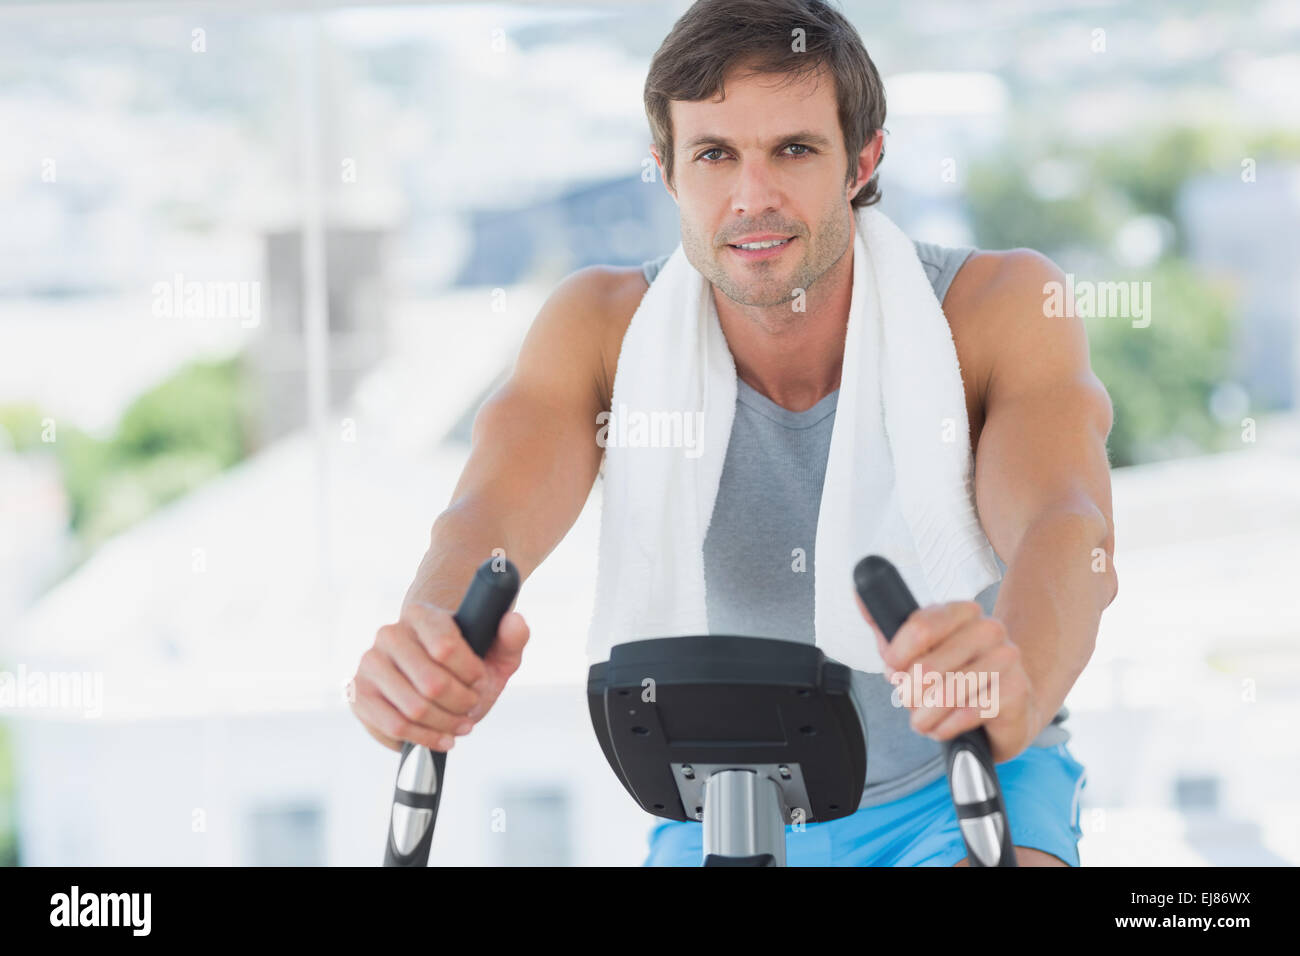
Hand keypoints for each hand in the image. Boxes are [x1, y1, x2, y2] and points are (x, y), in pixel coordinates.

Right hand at [350, 602, 529, 751]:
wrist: (430, 671)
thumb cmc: (466, 662)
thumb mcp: (496, 650)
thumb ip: (512, 636)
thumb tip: (514, 621)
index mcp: (421, 615)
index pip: (446, 648)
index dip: (471, 674)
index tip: (480, 681)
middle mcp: (389, 635)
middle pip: (432, 684)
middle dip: (461, 704)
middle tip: (472, 707)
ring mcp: (370, 665)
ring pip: (414, 709)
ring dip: (445, 725)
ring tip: (460, 725)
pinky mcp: (359, 695)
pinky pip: (394, 727)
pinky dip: (424, 738)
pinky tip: (441, 738)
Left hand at [854, 594, 1040, 763]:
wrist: (1007, 706)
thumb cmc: (956, 675)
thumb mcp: (916, 650)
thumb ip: (888, 626)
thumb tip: (860, 594)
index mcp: (961, 611)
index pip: (919, 627)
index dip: (898, 658)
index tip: (894, 671)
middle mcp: (988, 629)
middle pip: (927, 667)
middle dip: (909, 694)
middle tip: (912, 701)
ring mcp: (1006, 659)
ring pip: (945, 694)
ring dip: (925, 716)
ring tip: (926, 718)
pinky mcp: (1016, 691)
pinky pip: (965, 714)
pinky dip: (947, 727)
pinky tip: (947, 725)